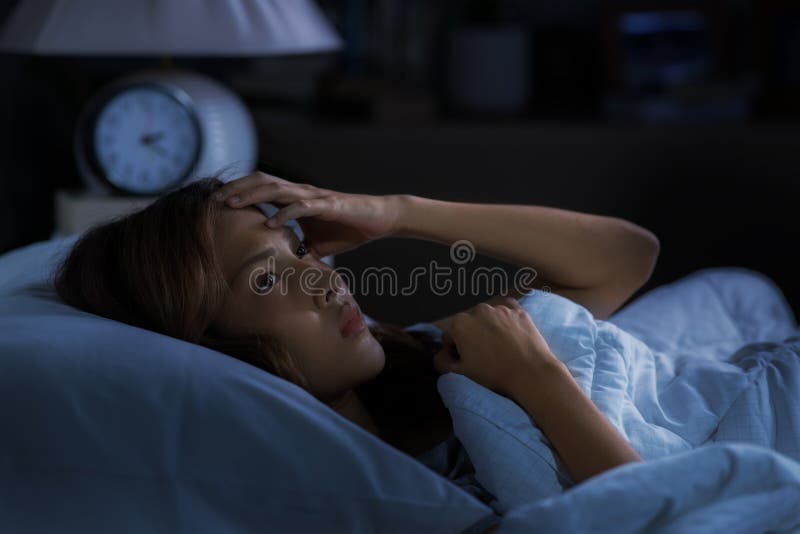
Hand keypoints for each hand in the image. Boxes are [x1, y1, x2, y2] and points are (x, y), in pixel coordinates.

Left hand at [213, 171, 403, 257]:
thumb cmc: (348, 229)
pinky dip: (284, 214)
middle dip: (236, 189)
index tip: (216, 202)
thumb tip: (283, 267)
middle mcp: (301, 192)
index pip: (261, 188)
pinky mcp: (329, 205)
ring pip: (277, 190)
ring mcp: (314, 197)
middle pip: (261, 182)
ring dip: (252, 196)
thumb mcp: (317, 245)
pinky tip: (269, 222)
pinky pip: (302, 207)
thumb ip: (298, 250)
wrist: (379, 219)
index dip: (238, 191)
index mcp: (296, 198)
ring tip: (231, 204)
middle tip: (212, 199)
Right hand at [433, 297, 563, 399]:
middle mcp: (478, 310)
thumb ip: (443, 362)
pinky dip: (507, 320)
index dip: (455, 350)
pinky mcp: (518, 310)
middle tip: (483, 354)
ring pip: (488, 317)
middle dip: (472, 336)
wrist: (530, 373)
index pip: (450, 336)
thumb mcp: (462, 372)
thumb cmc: (493, 374)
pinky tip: (512, 334)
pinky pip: (508, 311)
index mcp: (459, 324)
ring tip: (500, 346)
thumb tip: (440, 355)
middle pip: (469, 323)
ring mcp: (500, 308)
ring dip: (490, 327)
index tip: (465, 360)